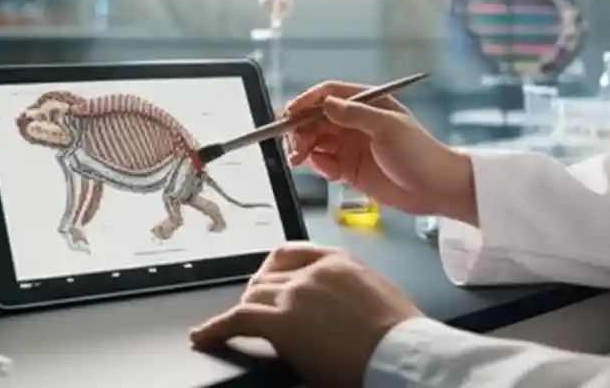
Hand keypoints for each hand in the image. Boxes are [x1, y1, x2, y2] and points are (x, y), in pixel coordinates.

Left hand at [189, 243, 424, 387]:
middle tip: (254, 312)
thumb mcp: (376, 296)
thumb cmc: (402, 337)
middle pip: (267, 277)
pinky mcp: (280, 323)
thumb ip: (349, 291)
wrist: (405, 355)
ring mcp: (294, 295)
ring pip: (252, 297)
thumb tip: (337, 307)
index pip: (289, 253)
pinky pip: (236, 320)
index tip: (265, 279)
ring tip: (235, 326)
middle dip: (258, 294)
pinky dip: (215, 328)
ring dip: (243, 312)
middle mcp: (312, 272)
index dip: (272, 269)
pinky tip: (204, 336)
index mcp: (338, 261)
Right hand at [285, 81, 477, 222]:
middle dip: (300, 130)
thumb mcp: (389, 128)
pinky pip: (324, 162)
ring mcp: (352, 145)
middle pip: (315, 118)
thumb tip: (326, 103)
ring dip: (304, 148)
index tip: (290, 114)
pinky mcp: (350, 168)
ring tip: (300, 159)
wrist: (438, 189)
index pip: (328, 94)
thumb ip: (355, 114)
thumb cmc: (421, 153)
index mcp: (367, 104)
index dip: (306, 101)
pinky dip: (318, 165)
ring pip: (316, 141)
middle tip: (295, 146)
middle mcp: (356, 122)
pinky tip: (325, 171)